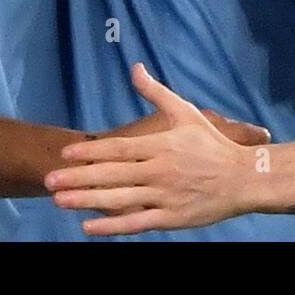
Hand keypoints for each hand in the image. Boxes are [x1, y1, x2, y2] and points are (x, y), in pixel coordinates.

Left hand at [45, 63, 257, 234]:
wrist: (244, 179)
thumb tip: (135, 67)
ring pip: (120, 200)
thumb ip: (156, 92)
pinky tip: (89, 227)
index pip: (119, 149)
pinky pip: (136, 223)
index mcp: (161, 146)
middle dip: (79, 177)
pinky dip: (112, 226)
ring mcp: (164, 197)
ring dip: (88, 201)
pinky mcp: (171, 218)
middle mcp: (159, 171)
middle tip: (50, 179)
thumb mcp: (185, 112)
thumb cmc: (212, 145)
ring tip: (60, 201)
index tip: (65, 154)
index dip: (90, 152)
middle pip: (112, 174)